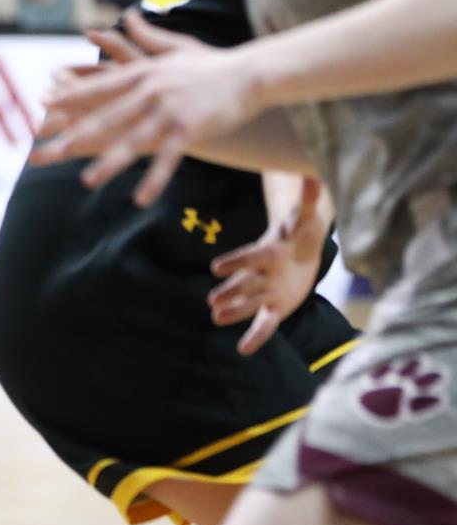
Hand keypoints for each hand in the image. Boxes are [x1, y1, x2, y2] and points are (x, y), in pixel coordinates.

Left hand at [34, 12, 264, 206]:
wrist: (252, 72)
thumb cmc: (212, 64)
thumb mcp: (176, 47)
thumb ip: (146, 36)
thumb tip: (127, 16)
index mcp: (143, 72)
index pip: (98, 87)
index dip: (70, 98)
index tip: (43, 108)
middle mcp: (151, 89)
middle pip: (106, 116)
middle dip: (74, 135)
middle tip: (46, 152)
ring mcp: (170, 109)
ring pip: (132, 139)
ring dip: (110, 162)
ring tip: (87, 181)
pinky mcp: (191, 127)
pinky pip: (168, 158)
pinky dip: (154, 178)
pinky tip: (140, 198)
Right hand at [208, 177, 326, 354]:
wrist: (301, 253)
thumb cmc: (301, 235)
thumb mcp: (306, 219)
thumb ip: (307, 202)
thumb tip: (313, 175)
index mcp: (268, 253)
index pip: (249, 258)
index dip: (236, 263)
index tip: (216, 269)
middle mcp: (261, 275)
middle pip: (244, 284)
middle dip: (231, 292)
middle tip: (212, 302)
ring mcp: (266, 292)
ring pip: (248, 303)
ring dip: (234, 312)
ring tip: (216, 318)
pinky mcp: (274, 308)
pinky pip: (263, 324)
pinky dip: (255, 336)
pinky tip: (243, 349)